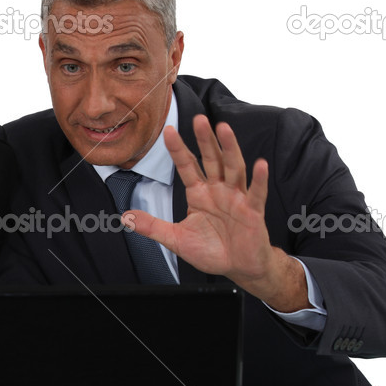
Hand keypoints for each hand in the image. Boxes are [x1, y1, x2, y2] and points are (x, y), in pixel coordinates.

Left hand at [127, 118, 307, 311]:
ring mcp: (237, 198)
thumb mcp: (176, 239)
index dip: (178, 149)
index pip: (186, 166)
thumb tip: (125, 217)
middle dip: (204, 140)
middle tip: (198, 118)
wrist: (238, 267)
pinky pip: (256, 193)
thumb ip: (153, 226)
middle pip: (211, 159)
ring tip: (224, 128)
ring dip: (229, 148)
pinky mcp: (253, 211)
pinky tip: (260, 164)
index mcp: (199, 193)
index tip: (168, 131)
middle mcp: (218, 190)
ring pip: (233, 168)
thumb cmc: (211, 250)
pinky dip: (259, 179)